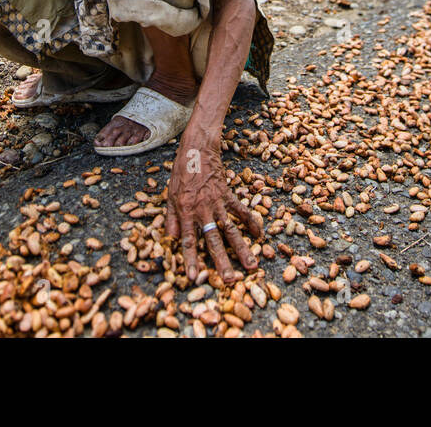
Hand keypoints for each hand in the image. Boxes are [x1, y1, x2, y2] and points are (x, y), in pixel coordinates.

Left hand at [165, 136, 262, 283]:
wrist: (197, 149)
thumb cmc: (181, 172)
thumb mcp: (170, 195)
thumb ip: (170, 218)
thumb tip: (170, 239)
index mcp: (186, 211)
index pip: (188, 241)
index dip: (191, 260)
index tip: (194, 277)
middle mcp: (202, 210)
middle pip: (213, 240)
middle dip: (222, 262)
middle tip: (230, 280)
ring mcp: (217, 203)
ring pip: (231, 230)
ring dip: (242, 249)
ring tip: (251, 265)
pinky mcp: (228, 195)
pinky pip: (241, 211)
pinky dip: (251, 222)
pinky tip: (260, 235)